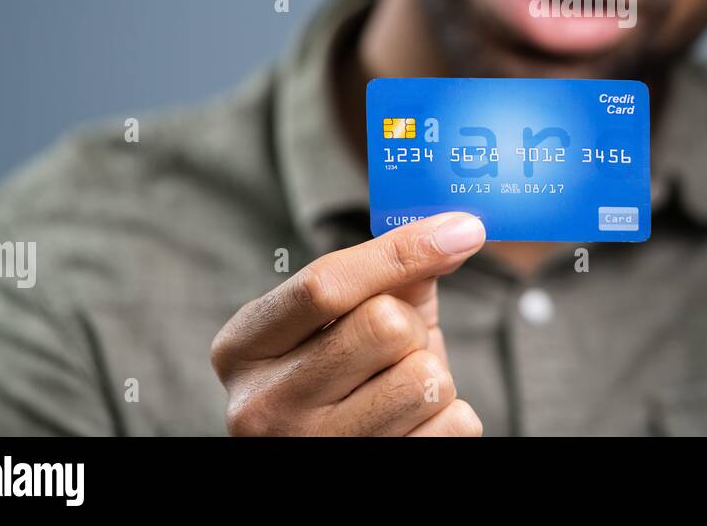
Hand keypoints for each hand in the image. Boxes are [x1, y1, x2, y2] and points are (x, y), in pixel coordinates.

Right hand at [211, 212, 486, 434]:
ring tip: (401, 390)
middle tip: (400, 347)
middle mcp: (261, 405)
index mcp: (243, 347)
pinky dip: (452, 417)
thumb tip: (455, 232)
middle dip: (412, 327)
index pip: (324, 284)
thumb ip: (392, 274)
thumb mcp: (349, 318)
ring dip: (433, 376)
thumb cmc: (343, 375)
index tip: (462, 228)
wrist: (340, 451)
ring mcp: (310, 449)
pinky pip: (453, 423)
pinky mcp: (367, 479)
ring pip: (424, 379)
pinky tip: (417, 423)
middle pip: (384, 325)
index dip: (402, 250)